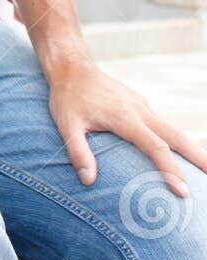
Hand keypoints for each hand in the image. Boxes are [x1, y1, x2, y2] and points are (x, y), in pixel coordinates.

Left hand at [47, 58, 206, 196]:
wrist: (72, 67)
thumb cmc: (68, 97)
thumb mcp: (66, 124)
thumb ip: (78, 151)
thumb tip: (88, 181)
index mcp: (125, 117)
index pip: (155, 147)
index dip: (170, 170)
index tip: (183, 191)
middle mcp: (141, 112)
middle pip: (178, 137)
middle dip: (199, 157)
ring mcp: (143, 107)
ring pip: (175, 130)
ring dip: (193, 149)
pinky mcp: (142, 106)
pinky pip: (165, 126)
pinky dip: (179, 140)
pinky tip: (184, 154)